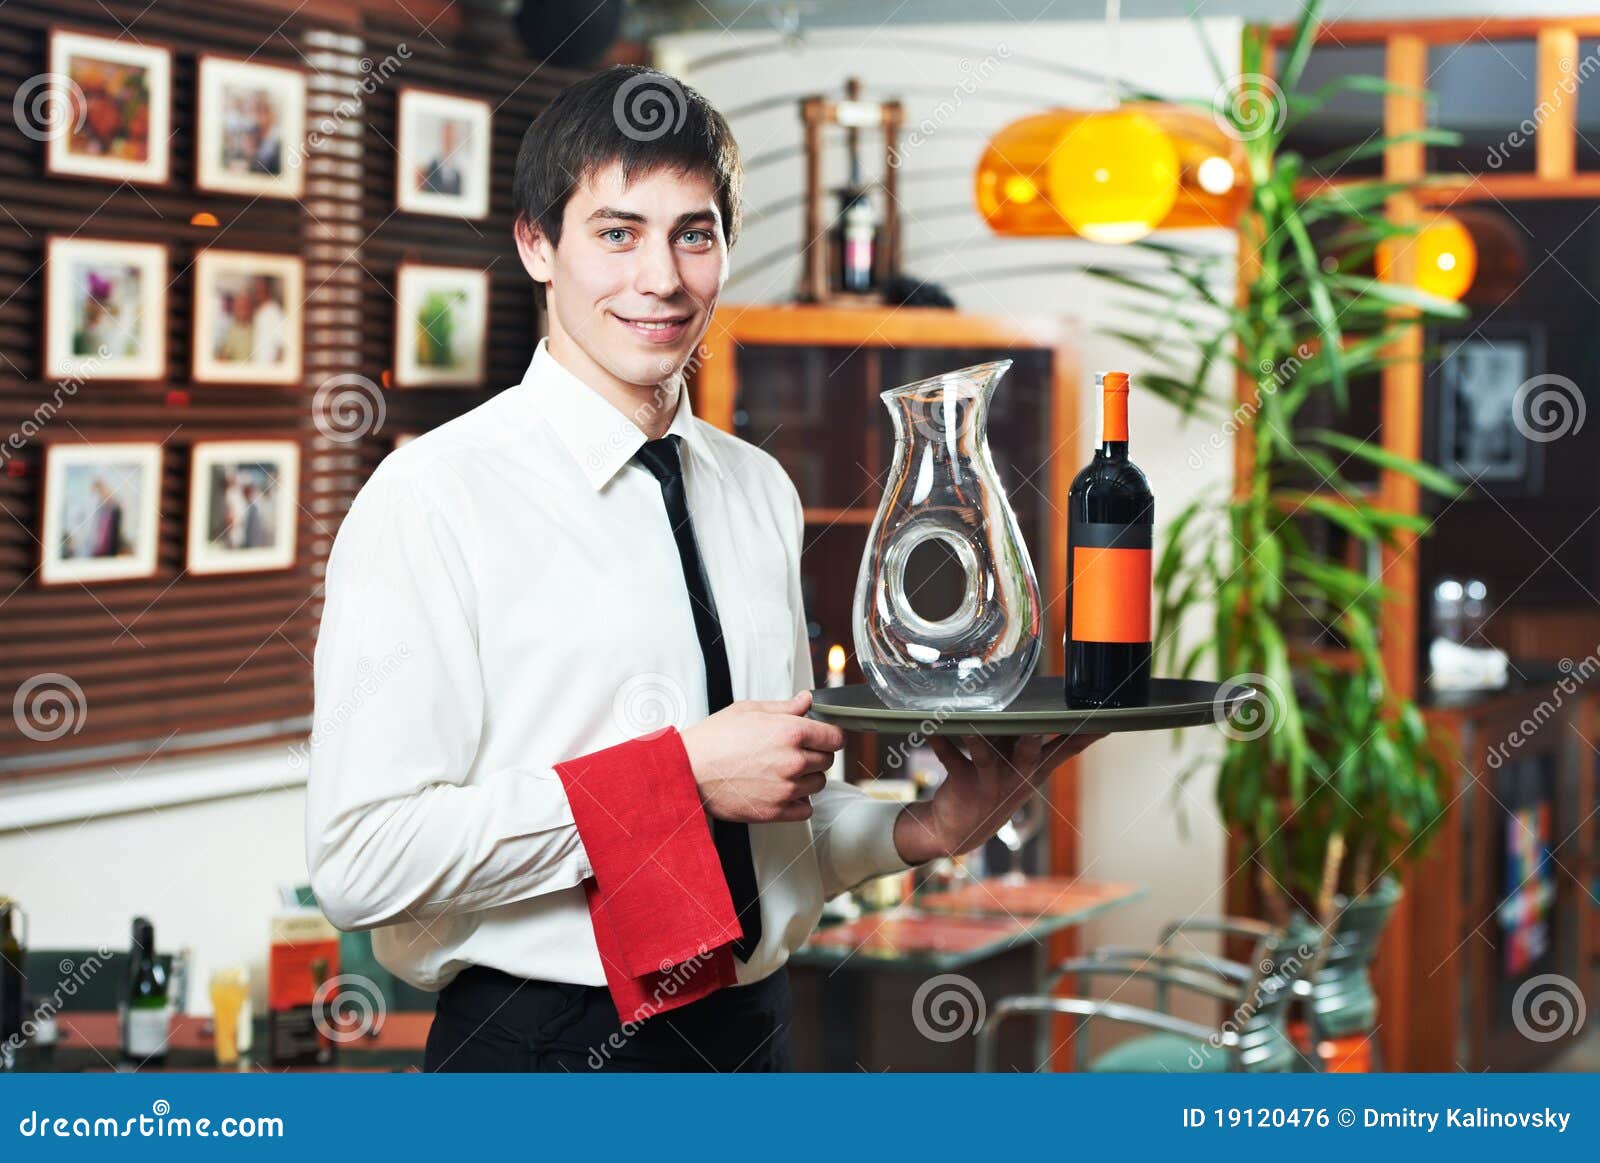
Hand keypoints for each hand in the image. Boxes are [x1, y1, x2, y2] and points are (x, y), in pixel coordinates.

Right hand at [680, 690, 843, 823]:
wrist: (689, 771)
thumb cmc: (713, 739)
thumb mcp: (748, 710)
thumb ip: (784, 707)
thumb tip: (806, 701)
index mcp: (790, 732)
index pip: (835, 737)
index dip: (829, 735)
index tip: (823, 737)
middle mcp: (793, 761)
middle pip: (827, 761)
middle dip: (815, 754)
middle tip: (793, 751)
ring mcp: (786, 789)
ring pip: (818, 784)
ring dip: (807, 778)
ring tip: (783, 770)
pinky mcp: (776, 811)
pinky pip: (806, 809)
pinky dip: (798, 801)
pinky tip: (782, 790)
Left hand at [893, 733, 1103, 864]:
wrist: (958, 830)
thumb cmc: (994, 785)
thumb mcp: (1019, 766)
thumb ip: (1030, 737)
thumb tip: (1045, 703)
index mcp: (1035, 768)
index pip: (1066, 749)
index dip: (1087, 735)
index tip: (1107, 719)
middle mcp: (1016, 775)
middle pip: (1030, 753)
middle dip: (1034, 737)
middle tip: (1037, 721)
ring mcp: (990, 781)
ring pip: (987, 755)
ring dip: (979, 738)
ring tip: (972, 721)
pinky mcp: (964, 784)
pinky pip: (951, 759)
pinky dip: (941, 744)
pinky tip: (931, 730)